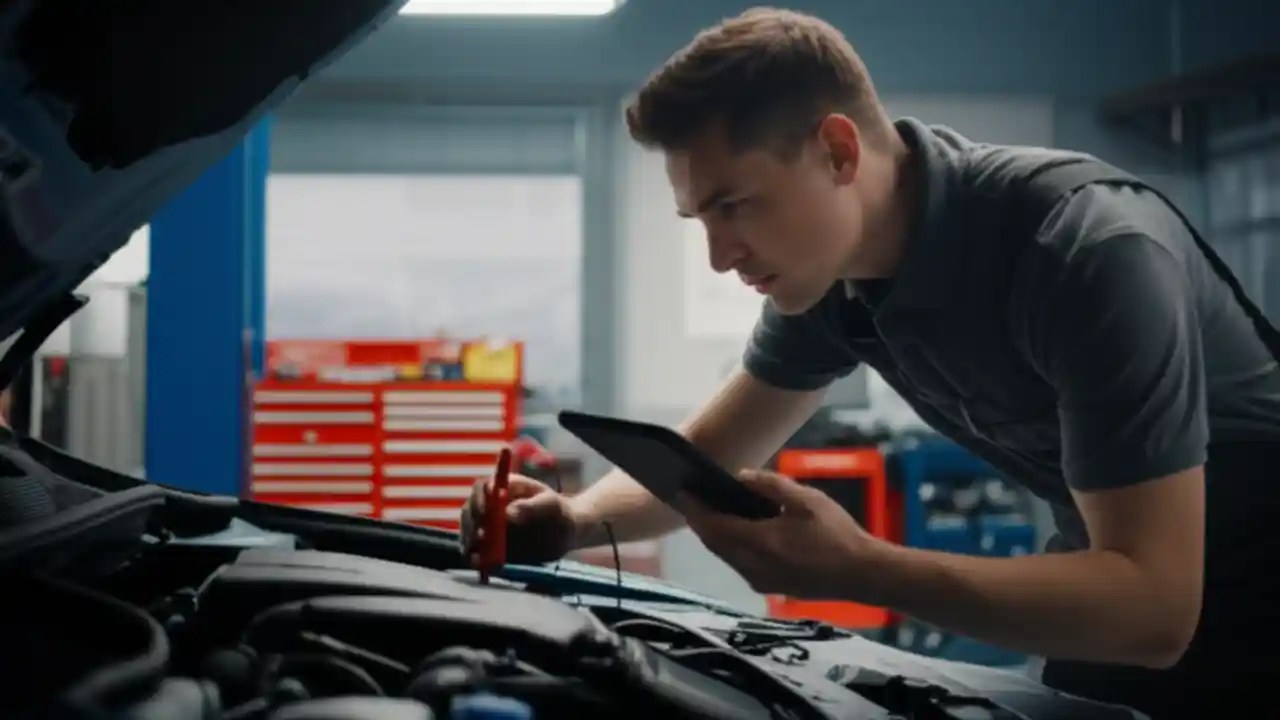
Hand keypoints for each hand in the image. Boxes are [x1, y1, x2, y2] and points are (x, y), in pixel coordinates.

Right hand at [459, 472, 579, 564]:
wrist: (564, 532)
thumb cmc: (557, 511)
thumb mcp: (550, 505)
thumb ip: (531, 508)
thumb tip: (509, 514)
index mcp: (502, 487)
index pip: (481, 488)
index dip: (478, 499)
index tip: (484, 513)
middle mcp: (488, 505)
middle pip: (469, 511)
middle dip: (471, 524)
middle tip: (480, 538)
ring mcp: (485, 525)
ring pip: (469, 531)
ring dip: (471, 542)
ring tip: (479, 554)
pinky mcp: (488, 545)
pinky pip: (476, 551)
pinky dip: (476, 557)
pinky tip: (480, 564)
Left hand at [679, 469, 881, 599]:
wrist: (862, 574)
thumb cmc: (837, 534)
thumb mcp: (806, 500)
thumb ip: (770, 485)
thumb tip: (741, 476)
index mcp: (760, 543)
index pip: (714, 526)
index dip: (695, 509)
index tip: (681, 492)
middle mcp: (753, 567)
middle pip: (713, 543)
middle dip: (699, 522)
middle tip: (689, 500)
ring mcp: (761, 581)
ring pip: (725, 556)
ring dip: (713, 535)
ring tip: (708, 512)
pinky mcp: (770, 587)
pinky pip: (739, 565)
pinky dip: (729, 547)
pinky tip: (735, 532)